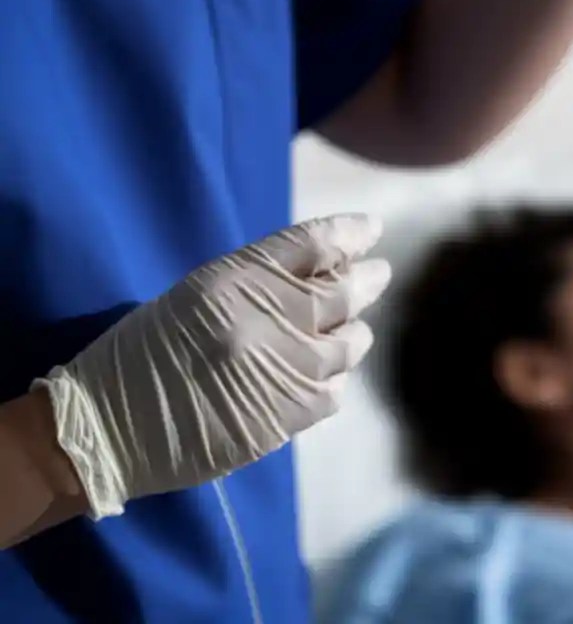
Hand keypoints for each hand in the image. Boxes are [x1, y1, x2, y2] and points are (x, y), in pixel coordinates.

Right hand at [32, 214, 391, 517]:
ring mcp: (282, 369)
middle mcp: (265, 319)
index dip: (350, 234)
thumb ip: (257, 279)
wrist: (107, 430)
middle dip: (367, 279)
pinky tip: (321, 376)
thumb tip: (320, 268)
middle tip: (378, 274)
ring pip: (349, 343)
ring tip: (348, 329)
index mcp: (234, 280)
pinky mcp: (287, 415)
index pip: (311, 243)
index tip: (370, 230)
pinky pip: (334, 390)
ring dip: (352, 333)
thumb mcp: (196, 294)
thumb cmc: (142, 354)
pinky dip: (334, 379)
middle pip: (342, 291)